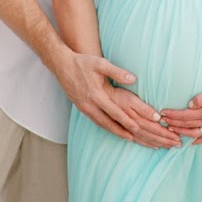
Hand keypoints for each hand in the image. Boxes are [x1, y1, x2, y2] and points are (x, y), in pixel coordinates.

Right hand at [59, 52, 176, 146]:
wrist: (61, 65)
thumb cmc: (82, 63)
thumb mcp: (100, 64)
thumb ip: (117, 72)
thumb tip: (133, 79)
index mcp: (96, 95)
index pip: (115, 112)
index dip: (127, 120)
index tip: (139, 127)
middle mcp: (89, 105)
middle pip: (109, 123)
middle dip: (123, 131)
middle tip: (136, 138)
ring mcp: (84, 108)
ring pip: (101, 124)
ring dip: (115, 132)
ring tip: (128, 138)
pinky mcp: (81, 108)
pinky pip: (95, 121)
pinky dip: (105, 127)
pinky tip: (112, 129)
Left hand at [160, 85, 201, 143]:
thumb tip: (189, 104)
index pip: (184, 115)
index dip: (172, 115)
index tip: (162, 113)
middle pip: (186, 125)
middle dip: (172, 124)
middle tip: (161, 122)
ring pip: (193, 133)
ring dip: (181, 132)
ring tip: (171, 131)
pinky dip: (196, 140)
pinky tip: (190, 142)